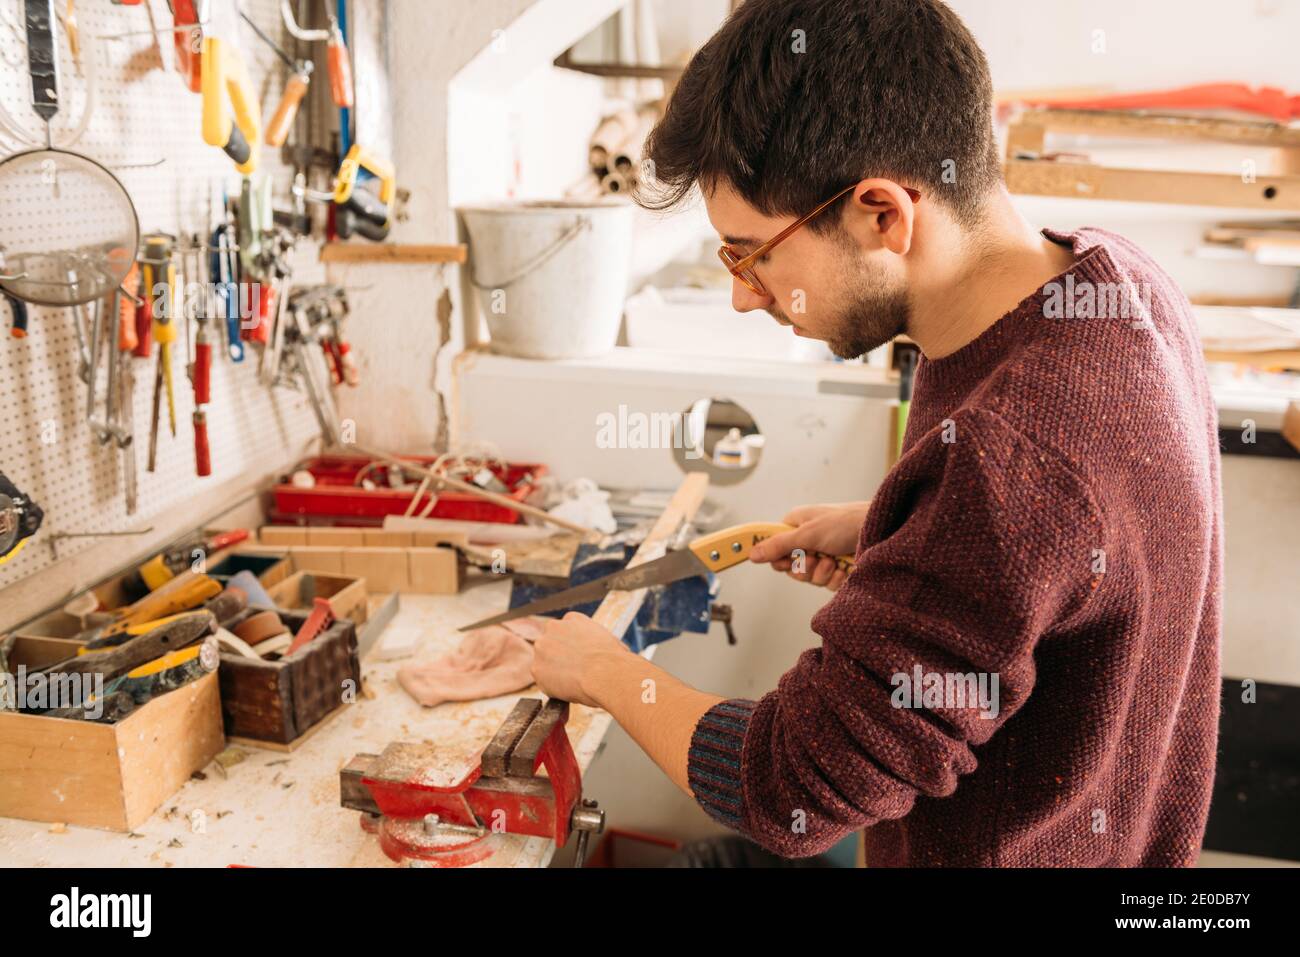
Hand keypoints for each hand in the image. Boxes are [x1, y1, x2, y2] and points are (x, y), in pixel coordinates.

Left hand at [530, 612, 628, 706]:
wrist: (606, 672)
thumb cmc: (614, 659)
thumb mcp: (607, 639)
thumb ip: (593, 641)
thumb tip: (597, 653)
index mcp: (572, 619)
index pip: (565, 631)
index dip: (572, 647)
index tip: (579, 658)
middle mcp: (553, 628)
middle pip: (550, 644)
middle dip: (559, 657)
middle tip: (574, 672)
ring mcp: (542, 648)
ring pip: (544, 662)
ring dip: (554, 672)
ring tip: (574, 682)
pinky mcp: (537, 669)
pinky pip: (543, 681)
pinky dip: (553, 688)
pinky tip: (568, 690)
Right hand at [748, 502, 868, 590]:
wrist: (883, 531)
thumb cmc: (846, 522)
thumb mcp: (807, 533)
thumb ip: (778, 545)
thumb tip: (751, 553)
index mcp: (797, 526)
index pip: (775, 550)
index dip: (781, 559)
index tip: (789, 559)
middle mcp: (809, 541)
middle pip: (792, 568)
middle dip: (806, 568)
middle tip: (817, 557)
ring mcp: (825, 556)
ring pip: (810, 578)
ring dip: (823, 572)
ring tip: (836, 560)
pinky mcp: (839, 570)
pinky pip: (828, 584)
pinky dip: (837, 578)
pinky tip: (846, 568)